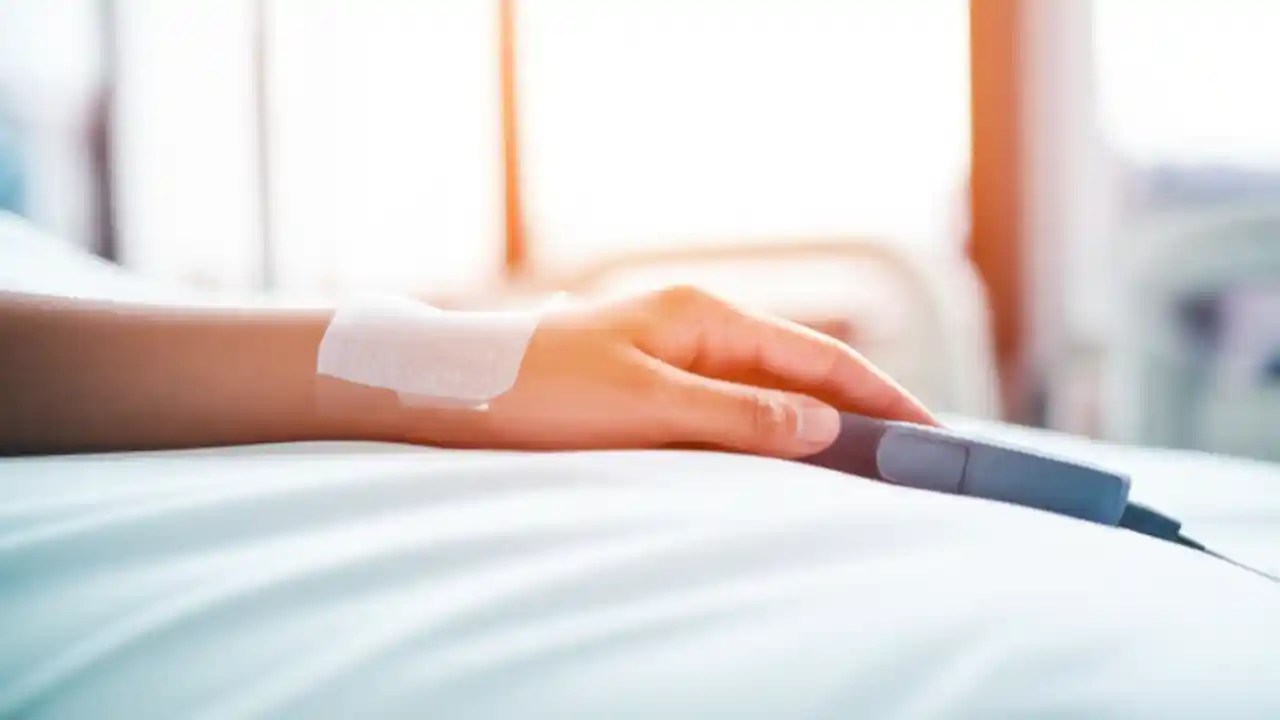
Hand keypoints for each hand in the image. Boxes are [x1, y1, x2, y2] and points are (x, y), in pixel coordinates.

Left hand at [410, 286, 934, 457]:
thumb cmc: (537, 388)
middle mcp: (692, 324)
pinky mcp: (644, 379)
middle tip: (911, 458)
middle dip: (856, 409)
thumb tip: (821, 425)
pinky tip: (778, 457)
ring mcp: (668, 349)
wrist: (449, 385)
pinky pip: (724, 405)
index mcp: (703, 316)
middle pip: (797, 369)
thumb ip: (737, 415)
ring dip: (812, 423)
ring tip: (862, 465)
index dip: (879, 396)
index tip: (930, 434)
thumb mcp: (646, 405)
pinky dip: (763, 430)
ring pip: (763, 389)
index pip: (817, 357)